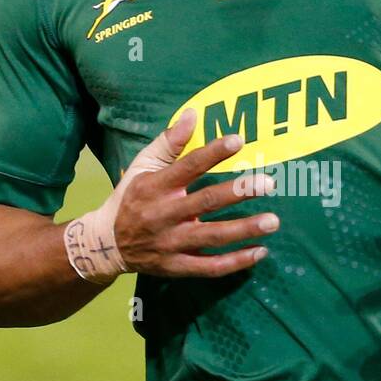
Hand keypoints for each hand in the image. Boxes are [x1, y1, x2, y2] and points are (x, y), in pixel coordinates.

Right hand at [113, 108, 278, 277]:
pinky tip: (260, 252)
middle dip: (238, 192)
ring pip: (212, 236)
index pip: (187, 166)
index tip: (238, 140)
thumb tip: (193, 113)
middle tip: (268, 183)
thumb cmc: (131, 197)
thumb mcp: (142, 166)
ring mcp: (170, 243)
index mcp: (156, 186)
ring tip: (273, 221)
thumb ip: (168, 142)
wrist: (107, 243)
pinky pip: (210, 267)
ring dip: (244, 229)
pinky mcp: (176, 266)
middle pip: (206, 201)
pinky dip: (236, 262)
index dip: (213, 153)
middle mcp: (164, 214)